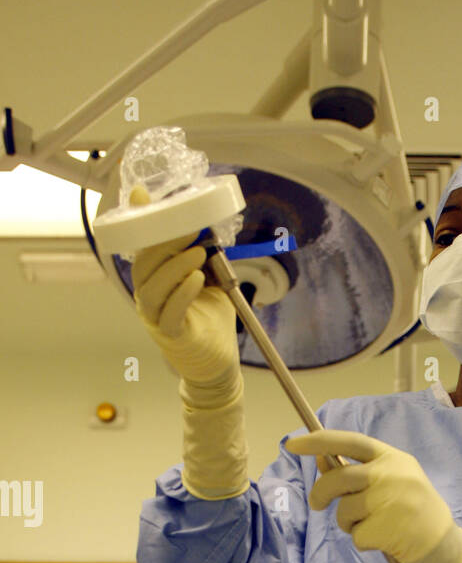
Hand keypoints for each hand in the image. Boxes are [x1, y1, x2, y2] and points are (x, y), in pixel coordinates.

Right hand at [129, 185, 240, 387]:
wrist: (218, 362)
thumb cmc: (211, 319)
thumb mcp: (210, 278)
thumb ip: (200, 253)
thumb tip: (202, 220)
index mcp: (153, 282)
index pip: (143, 251)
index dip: (143, 226)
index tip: (149, 200)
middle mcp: (148, 299)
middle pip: (143, 267)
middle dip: (163, 244)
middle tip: (189, 228)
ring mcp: (156, 319)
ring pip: (152, 289)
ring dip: (175, 267)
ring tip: (199, 253)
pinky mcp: (171, 337)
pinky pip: (169, 314)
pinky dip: (182, 294)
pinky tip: (197, 279)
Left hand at [287, 430, 453, 562]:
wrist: (448, 550)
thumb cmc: (416, 516)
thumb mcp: (394, 484)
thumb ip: (361, 472)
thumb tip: (321, 460)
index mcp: (394, 458)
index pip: (349, 441)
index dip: (318, 441)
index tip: (292, 445)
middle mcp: (392, 474)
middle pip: (338, 478)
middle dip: (320, 493)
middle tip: (317, 505)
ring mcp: (390, 501)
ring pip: (344, 510)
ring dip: (349, 524)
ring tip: (373, 527)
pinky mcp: (387, 528)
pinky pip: (356, 536)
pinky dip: (364, 542)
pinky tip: (385, 541)